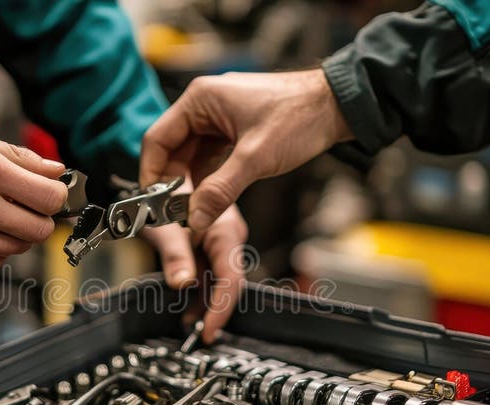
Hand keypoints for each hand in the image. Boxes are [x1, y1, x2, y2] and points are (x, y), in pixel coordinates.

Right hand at [0, 130, 67, 268]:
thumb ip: (17, 156)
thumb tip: (57, 170)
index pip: (49, 197)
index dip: (57, 196)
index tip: (50, 193)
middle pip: (39, 229)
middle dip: (41, 220)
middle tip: (28, 209)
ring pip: (17, 248)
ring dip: (18, 236)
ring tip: (1, 218)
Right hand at [141, 69, 351, 230]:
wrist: (337, 107)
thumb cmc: (300, 116)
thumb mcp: (256, 158)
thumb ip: (221, 190)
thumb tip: (194, 220)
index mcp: (200, 99)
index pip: (158, 139)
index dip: (152, 174)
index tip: (153, 203)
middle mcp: (204, 106)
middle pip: (172, 150)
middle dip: (173, 183)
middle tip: (175, 215)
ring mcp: (219, 118)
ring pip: (191, 157)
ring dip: (191, 184)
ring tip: (191, 212)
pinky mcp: (234, 131)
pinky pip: (210, 158)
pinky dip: (208, 180)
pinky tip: (209, 201)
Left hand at [143, 204, 247, 343]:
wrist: (161, 172)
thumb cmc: (161, 192)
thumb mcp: (163, 225)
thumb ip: (175, 254)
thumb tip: (182, 283)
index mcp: (223, 229)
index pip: (231, 278)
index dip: (221, 308)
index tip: (209, 330)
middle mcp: (228, 235)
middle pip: (228, 282)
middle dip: (213, 309)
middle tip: (198, 334)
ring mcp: (220, 239)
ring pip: (218, 279)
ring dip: (204, 302)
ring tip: (188, 322)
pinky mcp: (211, 242)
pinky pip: (210, 271)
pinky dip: (199, 289)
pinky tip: (188, 305)